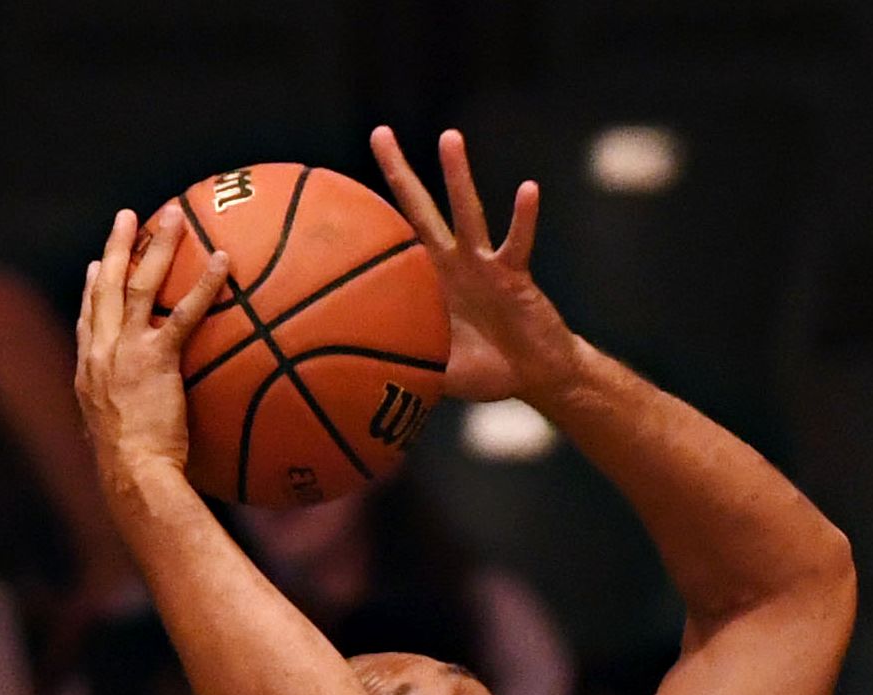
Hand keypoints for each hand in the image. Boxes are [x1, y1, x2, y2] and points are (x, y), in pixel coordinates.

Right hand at [71, 205, 226, 494]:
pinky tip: (221, 261)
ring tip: (174, 215)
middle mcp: (100, 349)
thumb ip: (127, 420)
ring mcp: (125, 349)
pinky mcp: (155, 358)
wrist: (132, 473)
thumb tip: (145, 434)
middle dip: (118, 245)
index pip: (89, 316)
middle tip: (129, 216)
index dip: (94, 287)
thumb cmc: (132, 469)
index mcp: (88, 367)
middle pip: (107, 284)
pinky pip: (185, 313)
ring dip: (157, 244)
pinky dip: (203, 284)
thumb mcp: (117, 439)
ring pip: (139, 283)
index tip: (99, 264)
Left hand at [370, 127, 572, 404]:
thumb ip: (400, 365)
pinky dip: (523, 217)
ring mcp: (485, 264)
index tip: (334, 190)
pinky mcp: (516, 274)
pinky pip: (518, 242)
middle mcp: (454, 262)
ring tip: (448, 138)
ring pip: (467, 212)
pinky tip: (528, 190)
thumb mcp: (433, 372)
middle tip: (379, 132)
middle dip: (399, 171)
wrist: (538, 377)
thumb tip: (352, 384)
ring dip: (457, 175)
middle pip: (420, 208)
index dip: (368, 219)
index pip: (392, 241)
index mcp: (428, 281)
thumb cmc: (487, 373)